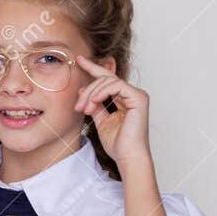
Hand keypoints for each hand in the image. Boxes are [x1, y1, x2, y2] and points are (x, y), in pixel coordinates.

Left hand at [73, 53, 150, 169]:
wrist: (127, 156)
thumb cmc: (117, 143)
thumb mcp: (100, 120)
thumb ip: (94, 105)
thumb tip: (83, 91)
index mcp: (124, 99)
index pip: (107, 79)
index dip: (92, 68)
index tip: (78, 60)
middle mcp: (132, 94)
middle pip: (105, 79)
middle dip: (87, 89)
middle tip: (77, 106)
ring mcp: (137, 95)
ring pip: (108, 81)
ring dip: (91, 94)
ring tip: (84, 109)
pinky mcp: (139, 98)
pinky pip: (116, 86)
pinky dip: (102, 92)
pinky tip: (93, 102)